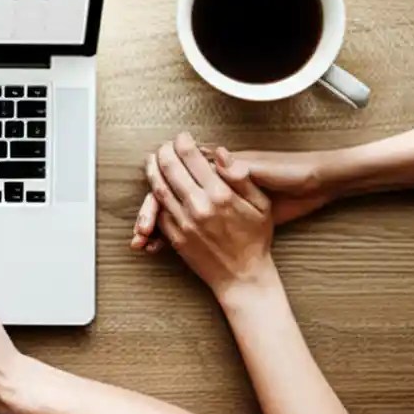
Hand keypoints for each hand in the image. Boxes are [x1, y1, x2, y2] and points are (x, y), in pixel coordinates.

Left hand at [132, 144, 330, 251]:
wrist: (243, 276)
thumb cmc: (256, 238)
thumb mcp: (260, 205)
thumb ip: (242, 177)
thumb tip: (221, 152)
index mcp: (220, 194)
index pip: (192, 158)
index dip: (183, 143)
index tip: (182, 136)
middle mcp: (199, 207)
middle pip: (170, 169)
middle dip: (164, 152)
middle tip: (165, 145)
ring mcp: (184, 223)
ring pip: (159, 188)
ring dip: (152, 170)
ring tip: (153, 159)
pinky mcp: (175, 237)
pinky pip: (159, 212)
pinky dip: (153, 197)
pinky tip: (155, 185)